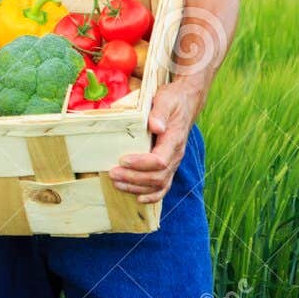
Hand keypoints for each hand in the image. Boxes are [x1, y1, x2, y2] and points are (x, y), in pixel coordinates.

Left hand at [108, 80, 203, 203]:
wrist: (186, 102)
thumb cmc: (173, 100)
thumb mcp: (166, 100)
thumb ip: (159, 113)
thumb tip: (155, 126)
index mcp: (174, 140)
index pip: (159, 160)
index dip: (140, 164)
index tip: (122, 160)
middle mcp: (176, 155)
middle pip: (157, 176)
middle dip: (133, 178)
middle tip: (112, 173)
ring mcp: (174, 162)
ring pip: (159, 184)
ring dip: (137, 187)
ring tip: (116, 183)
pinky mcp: (169, 164)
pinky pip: (163, 185)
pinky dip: (152, 195)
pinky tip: (137, 197)